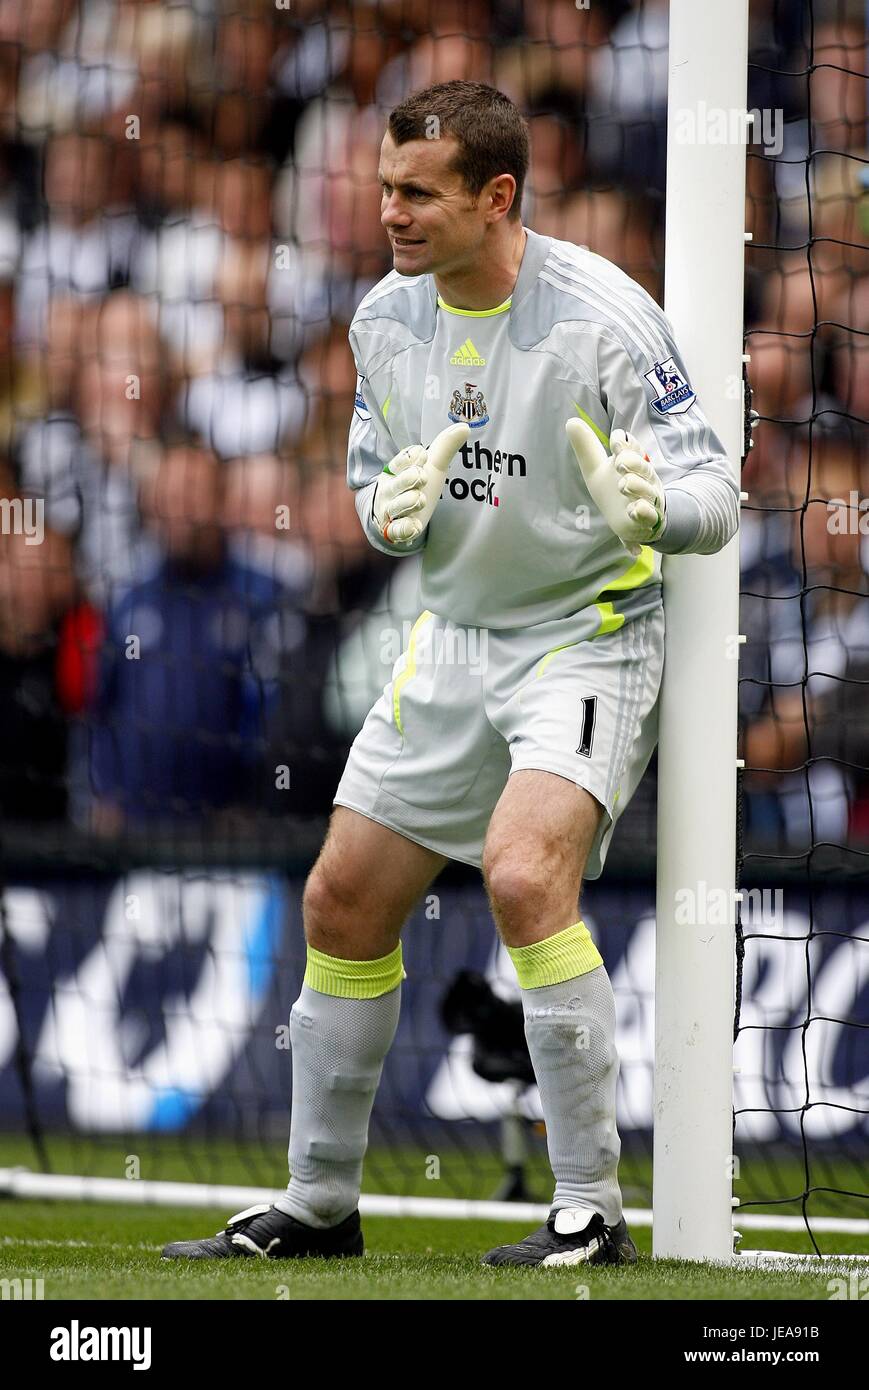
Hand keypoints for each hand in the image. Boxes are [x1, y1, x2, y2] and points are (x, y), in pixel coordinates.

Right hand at [373, 423, 469, 543]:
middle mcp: (389, 490)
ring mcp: (390, 511)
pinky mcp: (394, 530)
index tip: (422, 454)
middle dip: (409, 479)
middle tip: (422, 477)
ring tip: (420, 498)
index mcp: (395, 470)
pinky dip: (404, 529)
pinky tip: (414, 526)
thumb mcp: (430, 467)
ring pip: (396, 506)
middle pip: (397, 483)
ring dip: (408, 502)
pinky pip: (396, 531)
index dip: (410, 458)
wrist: (399, 516)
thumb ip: (444, 447)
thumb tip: (465, 427)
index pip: (399, 461)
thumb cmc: (415, 486)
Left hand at [566, 420, 664, 556]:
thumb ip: (586, 448)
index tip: (616, 440)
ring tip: (623, 484)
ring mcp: (648, 499)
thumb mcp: (596, 469)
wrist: (630, 521)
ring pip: (647, 490)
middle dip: (632, 462)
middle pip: (642, 466)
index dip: (624, 443)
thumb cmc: (614, 490)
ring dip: (636, 486)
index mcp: (631, 462)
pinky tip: (634, 509)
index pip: (632, 447)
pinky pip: (650, 514)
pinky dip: (644, 511)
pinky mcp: (648, 519)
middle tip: (619, 464)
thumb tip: (571, 421)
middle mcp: (643, 478)